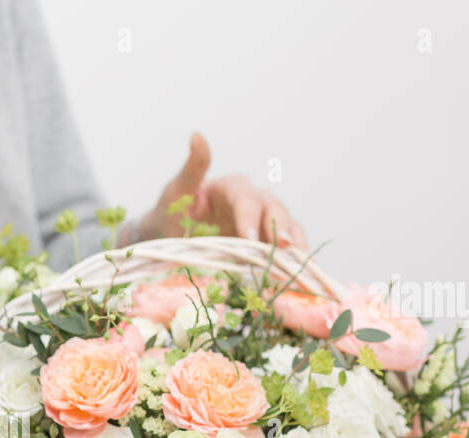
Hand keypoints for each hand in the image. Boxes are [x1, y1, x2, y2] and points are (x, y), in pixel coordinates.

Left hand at [135, 132, 307, 248]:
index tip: (249, 238)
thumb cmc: (173, 211)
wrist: (172, 236)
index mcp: (232, 188)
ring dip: (294, 242)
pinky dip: (293, 257)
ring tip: (296, 261)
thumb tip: (197, 136)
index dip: (250, 217)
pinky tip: (296, 270)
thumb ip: (192, 168)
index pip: (245, 199)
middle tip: (283, 247)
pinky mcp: (265, 243)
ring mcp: (261, 223)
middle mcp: (252, 202)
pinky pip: (286, 247)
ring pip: (286, 225)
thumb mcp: (177, 191)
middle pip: (273, 209)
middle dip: (280, 227)